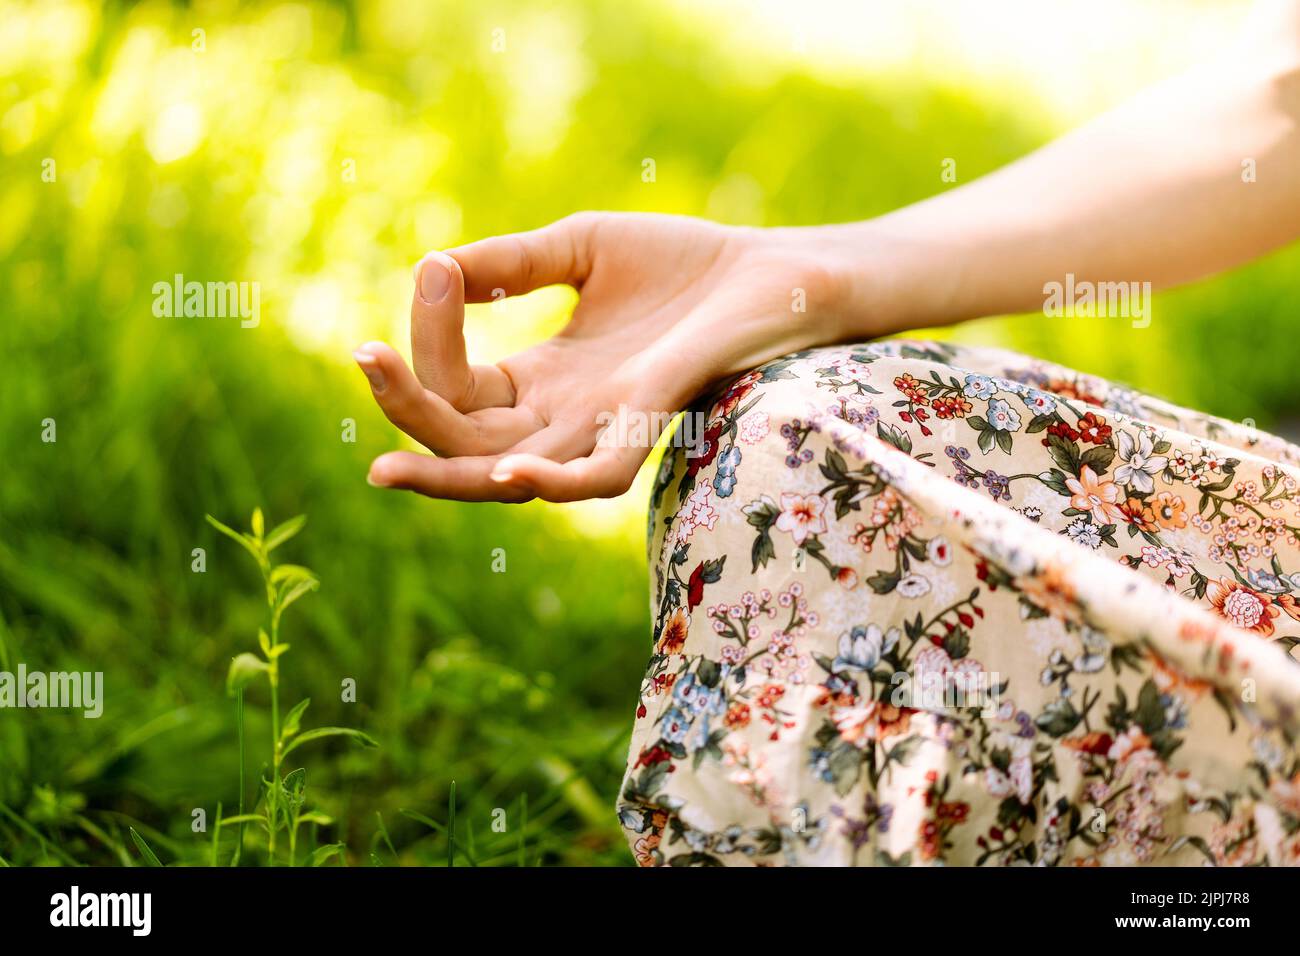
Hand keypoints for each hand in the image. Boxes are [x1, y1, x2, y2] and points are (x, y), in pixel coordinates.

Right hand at [354, 212, 850, 502]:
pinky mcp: (654, 421)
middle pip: (465, 445)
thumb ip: (510, 264)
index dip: (430, 340)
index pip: (458, 386)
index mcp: (544, 380)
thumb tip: (434, 267)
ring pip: (509, 477)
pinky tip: (510, 467)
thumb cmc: (683, 264)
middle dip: (407, 417)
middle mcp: (566, 417)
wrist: (772, 270)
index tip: (431, 270)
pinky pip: (599, 476)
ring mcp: (607, 427)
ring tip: (389, 464)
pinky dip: (553, 480)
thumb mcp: (579, 248)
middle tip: (363, 360)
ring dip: (448, 472)